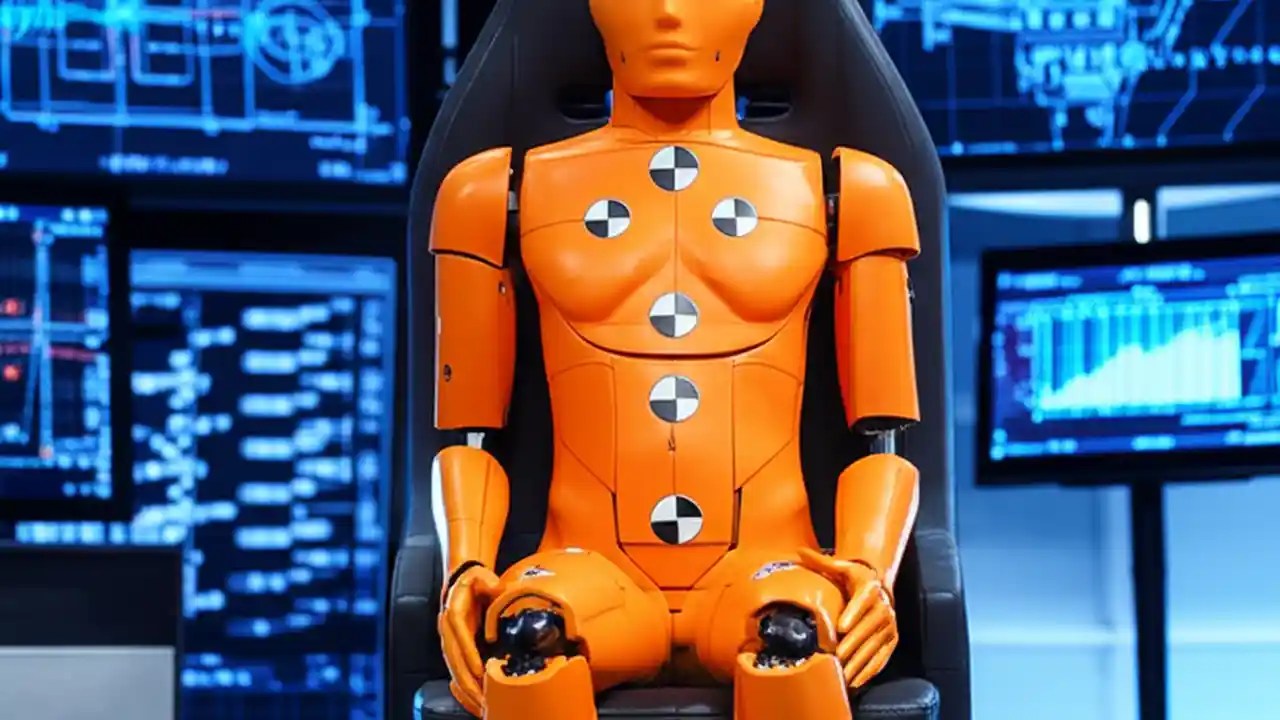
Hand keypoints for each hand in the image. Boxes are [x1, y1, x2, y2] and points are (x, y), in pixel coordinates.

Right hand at [439, 565, 503, 716]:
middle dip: (467, 681)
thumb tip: (495, 587)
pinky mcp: (457, 651)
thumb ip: (487, 580)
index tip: (479, 669)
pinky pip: (459, 673)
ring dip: (467, 690)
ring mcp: (452, 643)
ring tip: (481, 705)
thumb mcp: (480, 576)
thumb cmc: (475, 582)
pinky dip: (466, 689)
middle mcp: (449, 631)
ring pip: (455, 670)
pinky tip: (476, 701)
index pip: (459, 635)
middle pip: (454, 660)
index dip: (468, 652)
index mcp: (454, 613)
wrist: (462, 585)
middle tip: (482, 698)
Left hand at [797, 548, 897, 687]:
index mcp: (870, 589)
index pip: (862, 601)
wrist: (879, 585)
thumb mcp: (841, 567)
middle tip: (836, 657)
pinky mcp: (891, 641)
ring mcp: (889, 626)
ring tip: (842, 674)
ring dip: (859, 662)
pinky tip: (855, 681)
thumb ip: (821, 562)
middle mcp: (884, 608)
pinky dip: (869, 671)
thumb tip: (799, 551)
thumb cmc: (854, 578)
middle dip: (853, 644)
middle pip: (868, 628)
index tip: (840, 627)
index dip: (853, 614)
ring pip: (874, 646)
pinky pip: (882, 658)